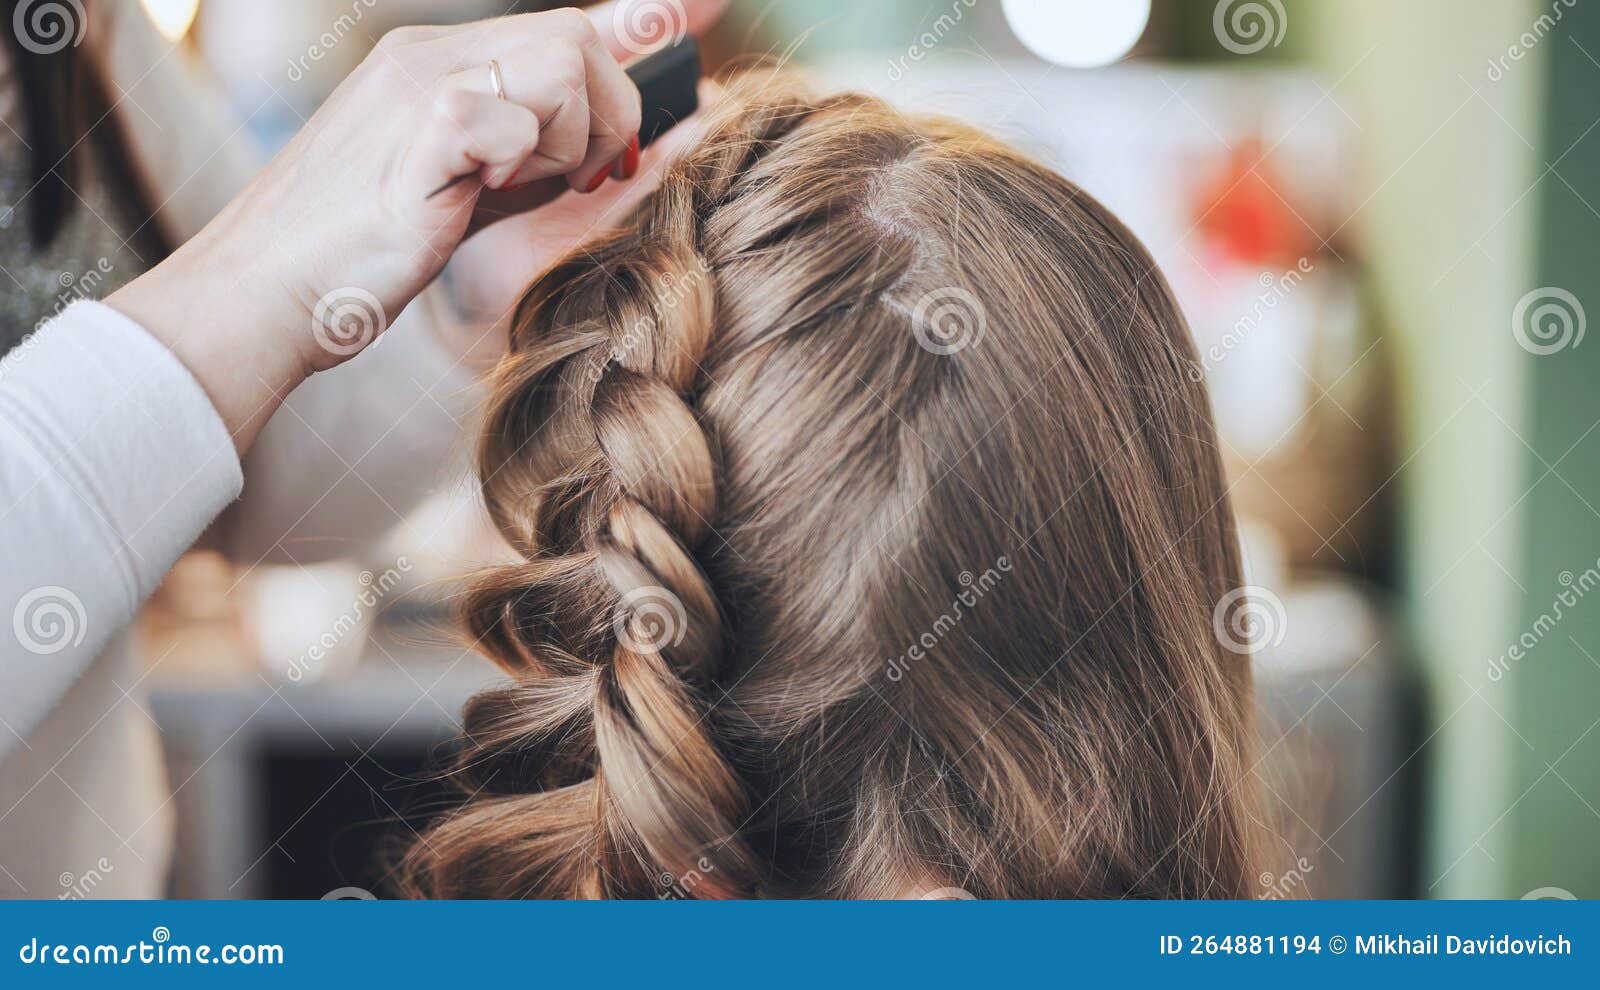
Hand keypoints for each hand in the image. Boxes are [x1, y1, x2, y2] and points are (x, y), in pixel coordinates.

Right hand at [110, 5, 649, 449]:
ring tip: (522, 189)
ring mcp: (419, 87)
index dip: (639, 20)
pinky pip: (512, 117)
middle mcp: (428, 56)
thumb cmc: (355, 255)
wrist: (262, 294)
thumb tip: (622, 148)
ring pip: (560, 63)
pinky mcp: (419, 131)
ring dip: (568, 140)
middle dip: (609, 112)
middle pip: (576, 34)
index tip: (697, 15)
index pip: (563, 22)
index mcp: (436, 64)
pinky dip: (519, 162)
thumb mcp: (457, 190)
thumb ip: (528, 155)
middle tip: (582, 178)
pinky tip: (479, 194)